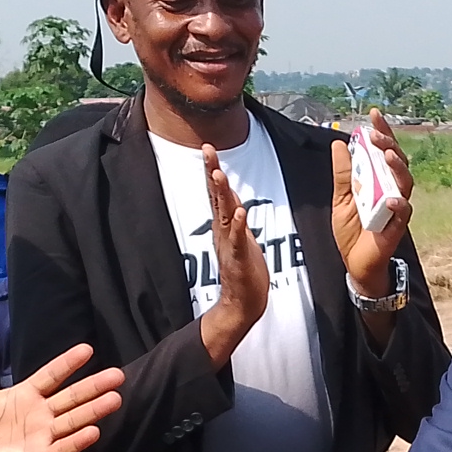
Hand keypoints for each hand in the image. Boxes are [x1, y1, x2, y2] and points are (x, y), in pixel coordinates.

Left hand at [0, 333, 123, 451]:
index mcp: (27, 395)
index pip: (52, 375)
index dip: (68, 363)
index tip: (87, 349)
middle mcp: (41, 414)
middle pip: (71, 397)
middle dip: (94, 386)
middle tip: (118, 375)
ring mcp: (43, 436)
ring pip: (73, 420)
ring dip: (93, 411)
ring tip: (115, 399)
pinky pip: (61, 448)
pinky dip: (76, 442)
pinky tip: (93, 432)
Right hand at [198, 144, 271, 367]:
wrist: (243, 302)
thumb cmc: (244, 270)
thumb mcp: (239, 237)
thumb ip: (233, 216)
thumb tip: (231, 196)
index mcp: (224, 225)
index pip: (218, 193)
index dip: (213, 170)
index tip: (209, 149)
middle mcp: (223, 231)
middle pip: (216, 197)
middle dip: (212, 172)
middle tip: (207, 150)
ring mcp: (229, 244)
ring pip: (224, 214)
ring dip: (221, 194)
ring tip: (219, 174)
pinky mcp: (238, 259)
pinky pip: (237, 240)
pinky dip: (238, 226)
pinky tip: (239, 212)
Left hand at [331, 108, 415, 298]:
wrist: (355, 262)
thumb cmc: (352, 230)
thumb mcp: (340, 198)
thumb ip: (342, 174)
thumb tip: (338, 144)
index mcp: (377, 179)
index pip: (383, 150)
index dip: (382, 132)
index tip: (374, 114)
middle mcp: (391, 188)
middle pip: (397, 161)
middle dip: (388, 145)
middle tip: (376, 136)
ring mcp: (396, 206)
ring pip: (405, 181)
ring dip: (397, 167)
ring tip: (388, 156)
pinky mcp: (397, 226)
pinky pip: (403, 212)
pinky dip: (398, 204)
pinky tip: (390, 198)